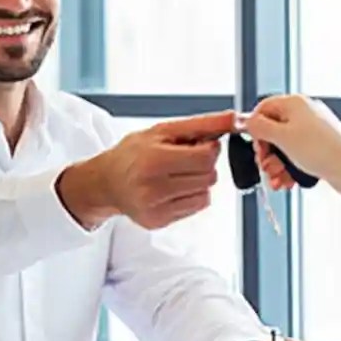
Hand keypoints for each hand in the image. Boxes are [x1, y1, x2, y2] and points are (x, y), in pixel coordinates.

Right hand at [58, 111, 234, 229]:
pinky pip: (196, 207)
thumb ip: (202, 125)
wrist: (105, 182)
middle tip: (185, 158)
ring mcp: (156, 209)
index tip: (198, 144)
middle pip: (209, 176)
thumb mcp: (164, 130)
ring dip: (200, 181)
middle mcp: (153, 188)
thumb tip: (235, 118)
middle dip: (205, 165)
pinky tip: (173, 188)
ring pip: (206, 193)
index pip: (206, 158)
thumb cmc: (135, 152)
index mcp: (153, 160)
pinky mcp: (159, 222)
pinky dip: (192, 195)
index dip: (209, 149)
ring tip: (177, 173)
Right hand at [243, 95, 340, 229]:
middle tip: (266, 168)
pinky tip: (288, 181)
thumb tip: (243, 119)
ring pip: (284, 146)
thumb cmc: (319, 150)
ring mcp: (314, 129)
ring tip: (278, 180)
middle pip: (273, 130)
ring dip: (276, 165)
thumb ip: (258, 127)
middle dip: (267, 153)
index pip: (263, 108)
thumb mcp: (281, 137)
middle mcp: (304, 112)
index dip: (254, 129)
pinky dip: (290, 168)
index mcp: (294, 103)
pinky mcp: (321, 145)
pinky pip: (298, 155)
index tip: (254, 147)